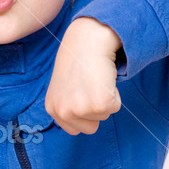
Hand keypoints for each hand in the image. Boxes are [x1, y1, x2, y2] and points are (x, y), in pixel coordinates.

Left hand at [45, 17, 122, 134]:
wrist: (88, 39)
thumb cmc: (78, 59)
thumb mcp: (63, 86)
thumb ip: (68, 104)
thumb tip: (78, 122)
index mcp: (52, 108)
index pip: (74, 129)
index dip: (84, 113)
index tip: (83, 94)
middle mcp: (63, 111)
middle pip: (90, 128)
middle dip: (95, 109)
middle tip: (89, 85)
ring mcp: (80, 108)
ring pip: (104, 116)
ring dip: (104, 98)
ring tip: (95, 78)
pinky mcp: (100, 103)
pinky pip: (116, 107)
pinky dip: (115, 93)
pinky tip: (103, 77)